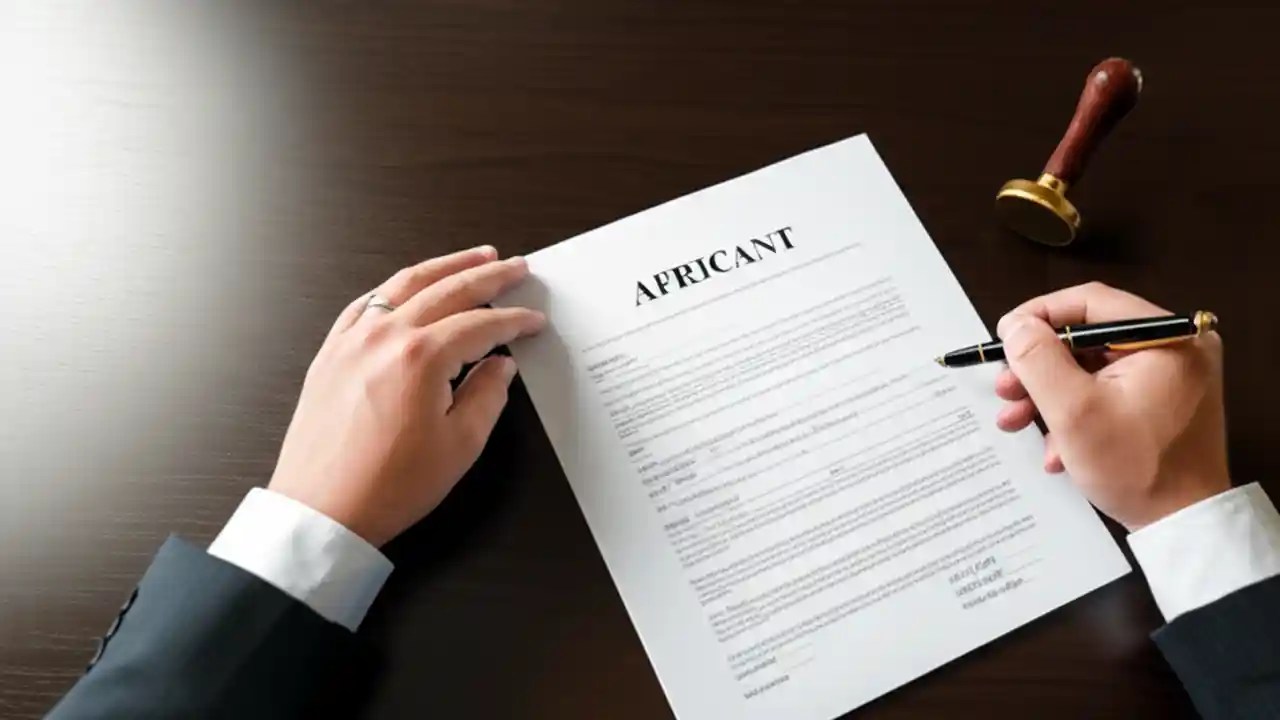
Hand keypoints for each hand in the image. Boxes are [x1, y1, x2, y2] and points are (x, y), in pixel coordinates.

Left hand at [268, 246, 544, 546]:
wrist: (323, 511)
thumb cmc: (387, 485)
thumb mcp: (459, 445)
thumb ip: (487, 395)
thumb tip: (500, 366)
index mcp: (422, 356)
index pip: (481, 324)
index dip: (514, 321)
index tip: (533, 321)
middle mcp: (385, 335)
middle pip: (447, 289)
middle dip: (488, 275)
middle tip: (515, 267)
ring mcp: (353, 339)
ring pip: (405, 283)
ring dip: (445, 266)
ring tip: (474, 257)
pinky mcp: (331, 353)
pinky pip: (367, 303)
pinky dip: (395, 288)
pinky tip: (409, 286)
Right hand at [993, 282, 1229, 530]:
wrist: (1183, 526)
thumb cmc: (1137, 469)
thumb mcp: (1073, 411)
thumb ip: (1038, 360)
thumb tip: (1016, 326)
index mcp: (1167, 338)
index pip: (1090, 301)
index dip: (1039, 316)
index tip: (1004, 336)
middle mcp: (1176, 349)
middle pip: (1087, 338)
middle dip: (1038, 367)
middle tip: (1006, 387)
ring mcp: (1171, 378)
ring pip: (1091, 369)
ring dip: (1048, 395)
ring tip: (1016, 420)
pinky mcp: (1162, 404)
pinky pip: (1107, 392)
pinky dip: (1075, 414)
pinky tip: (1054, 448)